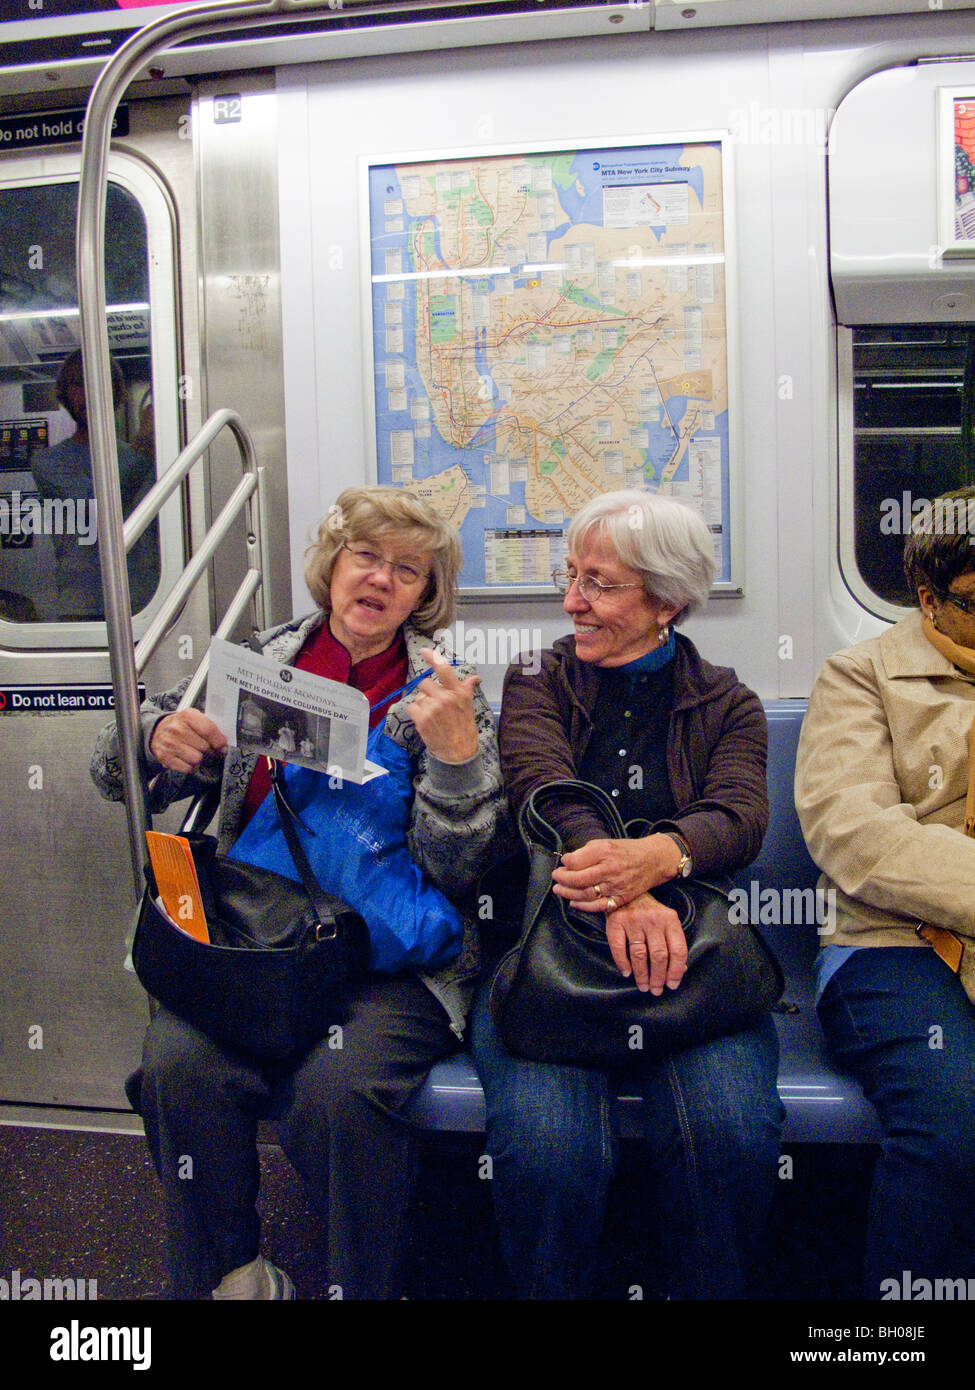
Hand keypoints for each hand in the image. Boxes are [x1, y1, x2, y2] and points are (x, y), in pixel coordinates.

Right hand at [149, 710, 227, 773]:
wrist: (157, 731)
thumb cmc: (181, 726)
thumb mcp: (194, 719)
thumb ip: (210, 728)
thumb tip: (223, 745)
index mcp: (187, 715)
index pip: (209, 730)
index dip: (219, 741)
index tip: (223, 747)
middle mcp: (176, 728)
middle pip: (204, 747)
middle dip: (209, 750)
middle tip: (206, 749)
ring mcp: (169, 743)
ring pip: (196, 759)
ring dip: (199, 759)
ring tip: (194, 752)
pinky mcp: (164, 756)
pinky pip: (187, 768)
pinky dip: (190, 766)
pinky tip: (187, 759)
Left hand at [405, 649, 479, 762]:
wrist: (458, 752)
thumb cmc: (464, 728)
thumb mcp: (469, 706)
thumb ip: (467, 689)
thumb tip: (474, 677)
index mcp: (458, 692)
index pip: (444, 669)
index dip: (433, 658)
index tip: (424, 651)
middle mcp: (445, 697)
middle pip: (425, 682)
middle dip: (428, 691)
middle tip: (435, 703)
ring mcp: (432, 708)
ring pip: (418, 696)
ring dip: (422, 703)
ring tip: (432, 715)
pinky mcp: (421, 719)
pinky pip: (412, 706)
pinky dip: (416, 712)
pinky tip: (426, 720)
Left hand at [552, 834, 682, 911]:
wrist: (653, 860)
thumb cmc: (627, 850)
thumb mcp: (606, 843)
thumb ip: (587, 852)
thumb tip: (568, 862)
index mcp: (605, 852)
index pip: (576, 861)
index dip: (565, 863)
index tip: (563, 863)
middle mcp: (610, 869)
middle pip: (579, 879)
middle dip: (563, 880)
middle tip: (556, 878)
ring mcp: (616, 886)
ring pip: (586, 894)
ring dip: (568, 894)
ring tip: (559, 890)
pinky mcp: (622, 898)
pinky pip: (599, 906)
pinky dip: (584, 906)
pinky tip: (574, 902)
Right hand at [605, 892, 686, 994]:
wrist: (626, 890)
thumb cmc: (649, 912)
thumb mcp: (666, 922)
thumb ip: (674, 943)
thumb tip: (681, 970)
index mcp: (670, 920)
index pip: (678, 950)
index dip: (676, 971)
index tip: (672, 985)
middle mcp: (653, 920)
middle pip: (659, 955)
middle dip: (658, 977)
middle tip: (656, 990)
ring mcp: (633, 920)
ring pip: (640, 955)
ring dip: (642, 975)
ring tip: (643, 986)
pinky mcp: (615, 922)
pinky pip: (619, 948)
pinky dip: (623, 963)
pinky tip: (627, 973)